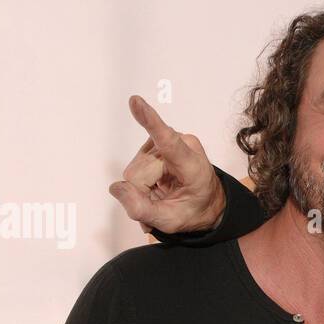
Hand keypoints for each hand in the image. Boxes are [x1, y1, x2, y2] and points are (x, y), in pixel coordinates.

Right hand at [108, 95, 225, 233]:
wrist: (206, 203)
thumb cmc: (194, 209)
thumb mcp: (171, 221)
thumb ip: (143, 209)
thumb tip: (117, 189)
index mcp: (192, 164)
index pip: (167, 140)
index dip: (150, 121)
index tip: (136, 102)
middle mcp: (181, 145)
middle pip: (138, 172)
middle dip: (143, 192)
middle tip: (162, 201)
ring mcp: (168, 142)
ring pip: (134, 170)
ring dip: (143, 188)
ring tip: (162, 194)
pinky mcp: (156, 144)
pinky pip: (134, 166)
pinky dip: (142, 181)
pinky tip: (157, 186)